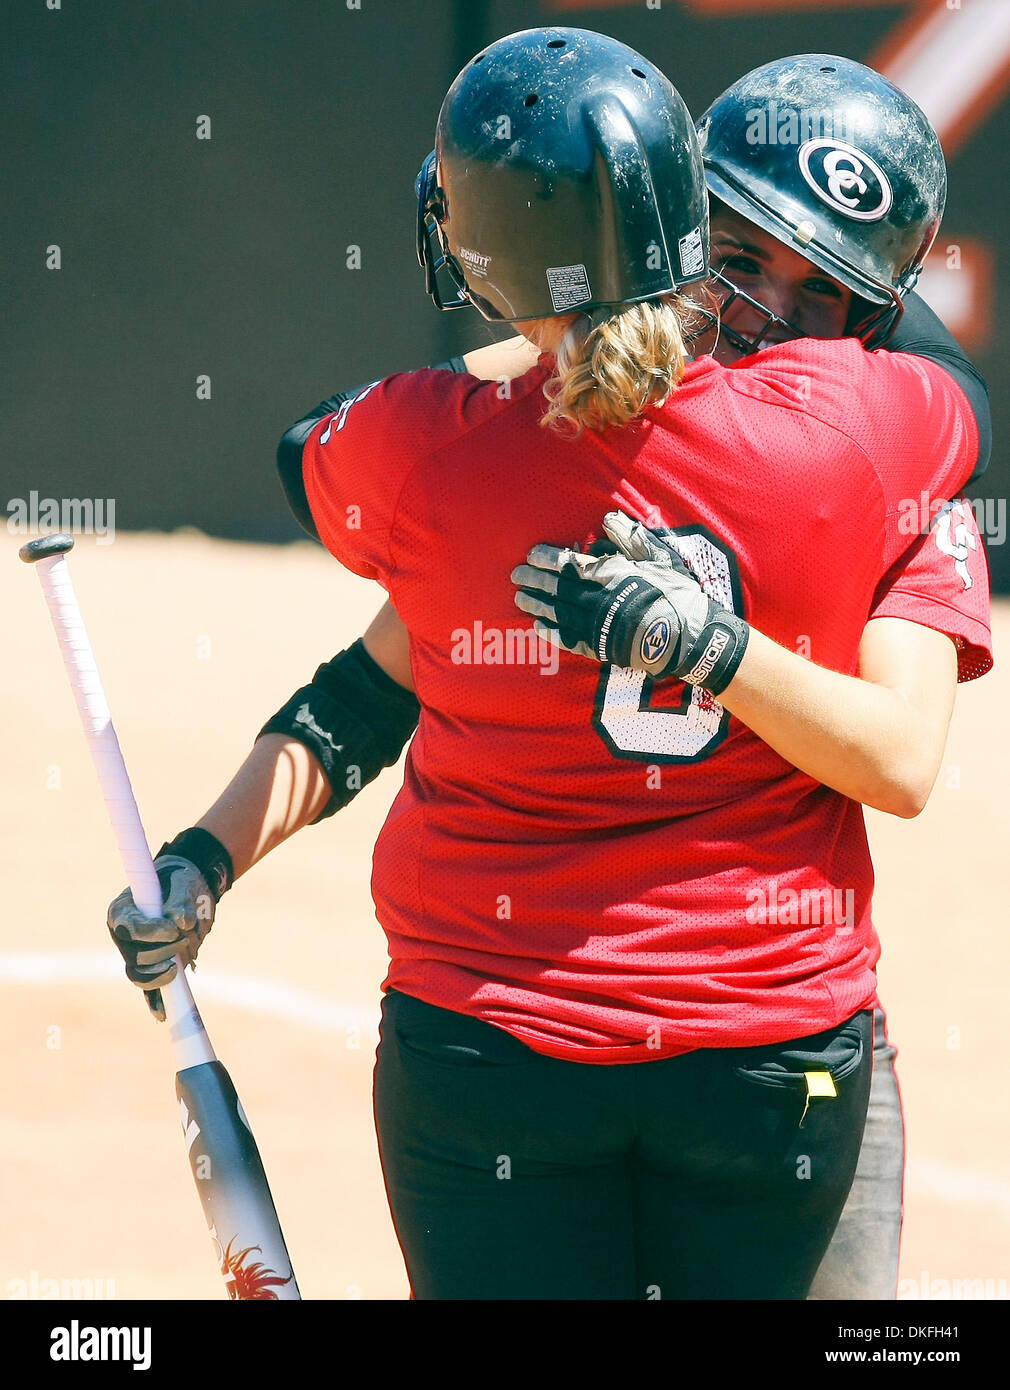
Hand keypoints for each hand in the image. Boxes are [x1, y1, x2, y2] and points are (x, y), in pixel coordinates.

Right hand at [107, 856, 216, 1021]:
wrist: (189, 889)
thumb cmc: (180, 880)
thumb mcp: (182, 881)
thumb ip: (180, 899)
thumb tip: (182, 923)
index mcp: (122, 912)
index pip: (130, 929)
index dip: (152, 933)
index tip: (173, 929)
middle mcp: (124, 936)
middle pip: (136, 956)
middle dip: (163, 951)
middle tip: (184, 937)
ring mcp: (136, 954)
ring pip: (142, 975)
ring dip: (164, 972)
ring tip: (183, 954)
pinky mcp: (151, 967)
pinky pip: (149, 990)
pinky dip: (156, 1002)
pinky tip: (163, 1015)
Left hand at [511, 510, 748, 693]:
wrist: (686, 638)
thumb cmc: (676, 594)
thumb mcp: (659, 558)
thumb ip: (632, 539)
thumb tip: (609, 518)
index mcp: (609, 574)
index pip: (568, 564)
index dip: (547, 559)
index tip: (531, 554)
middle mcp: (596, 598)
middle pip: (556, 587)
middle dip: (534, 580)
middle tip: (516, 575)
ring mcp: (595, 624)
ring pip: (557, 612)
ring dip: (536, 605)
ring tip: (519, 599)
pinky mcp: (599, 647)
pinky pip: (567, 640)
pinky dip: (551, 633)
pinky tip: (538, 628)